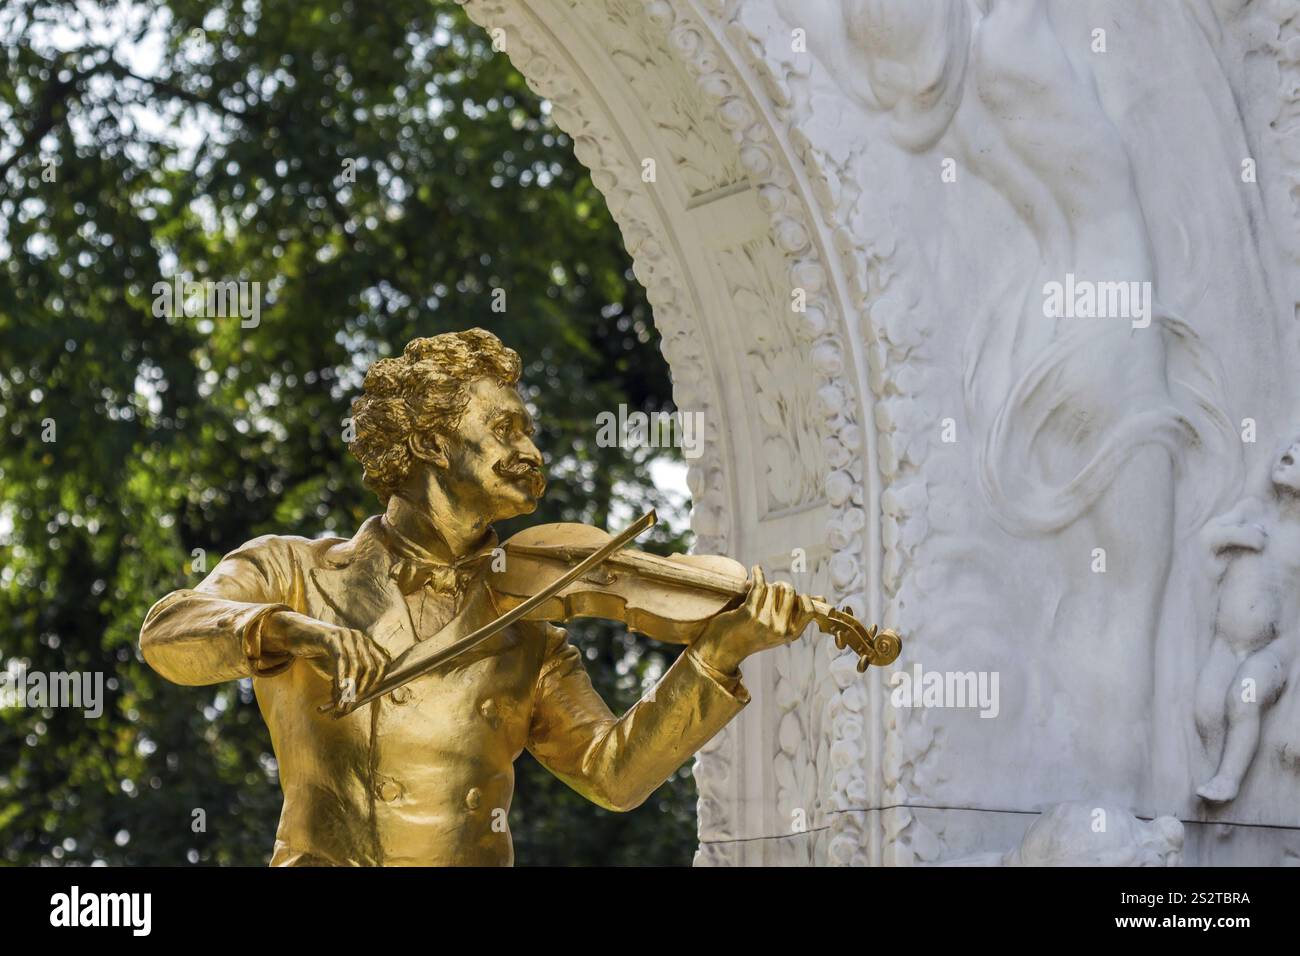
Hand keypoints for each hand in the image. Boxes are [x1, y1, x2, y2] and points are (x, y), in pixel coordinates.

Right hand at [263, 611, 389, 710]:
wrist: (295, 634)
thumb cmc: (318, 654)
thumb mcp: (337, 669)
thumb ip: (346, 682)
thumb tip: (350, 704)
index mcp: (366, 643)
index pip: (383, 663)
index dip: (376, 682)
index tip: (364, 697)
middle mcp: (360, 638)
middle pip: (372, 667)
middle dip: (362, 689)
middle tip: (350, 704)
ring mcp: (347, 635)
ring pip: (357, 665)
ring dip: (351, 687)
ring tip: (343, 702)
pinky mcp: (332, 637)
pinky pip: (341, 659)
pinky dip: (342, 676)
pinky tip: (340, 688)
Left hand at [690, 566, 815, 674]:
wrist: (723, 649)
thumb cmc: (753, 635)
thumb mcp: (779, 629)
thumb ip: (799, 613)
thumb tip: (822, 598)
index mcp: (791, 633)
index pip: (809, 608)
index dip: (799, 597)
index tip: (790, 596)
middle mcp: (780, 629)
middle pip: (789, 591)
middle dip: (779, 585)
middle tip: (770, 589)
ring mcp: (765, 622)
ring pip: (772, 587)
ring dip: (764, 585)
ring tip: (757, 592)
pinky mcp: (749, 614)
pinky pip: (760, 585)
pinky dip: (758, 573)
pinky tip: (756, 569)